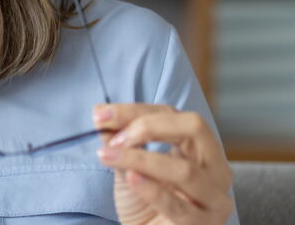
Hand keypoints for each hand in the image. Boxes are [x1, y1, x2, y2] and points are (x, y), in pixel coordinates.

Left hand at [94, 103, 233, 224]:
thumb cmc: (144, 205)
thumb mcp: (129, 168)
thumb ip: (120, 143)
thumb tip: (101, 115)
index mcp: (199, 150)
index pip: (172, 115)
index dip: (135, 111)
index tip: (100, 115)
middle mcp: (215, 170)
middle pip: (194, 128)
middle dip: (148, 126)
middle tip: (114, 137)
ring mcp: (214, 199)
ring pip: (185, 170)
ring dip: (140, 158)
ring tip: (108, 157)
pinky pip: (177, 205)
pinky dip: (151, 189)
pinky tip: (130, 178)